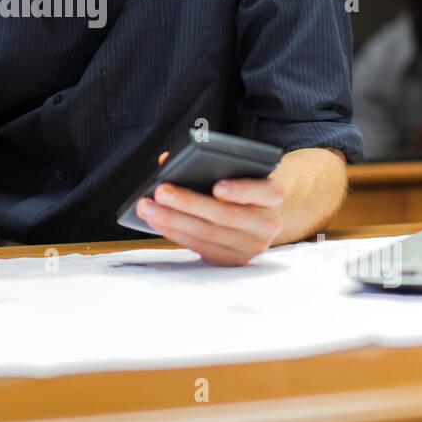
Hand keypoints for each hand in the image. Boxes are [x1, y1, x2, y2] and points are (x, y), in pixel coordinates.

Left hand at [136, 149, 284, 264]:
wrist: (258, 219)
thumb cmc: (239, 189)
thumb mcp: (234, 172)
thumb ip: (207, 163)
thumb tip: (166, 160)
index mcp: (273, 194)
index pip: (265, 191)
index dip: (241, 190)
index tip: (217, 186)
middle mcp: (268, 223)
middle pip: (226, 215)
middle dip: (189, 202)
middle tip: (161, 191)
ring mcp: (252, 246)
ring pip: (208, 234)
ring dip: (173, 220)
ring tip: (148, 207)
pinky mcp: (234, 261)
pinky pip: (201, 248)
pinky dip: (175, 233)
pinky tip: (156, 221)